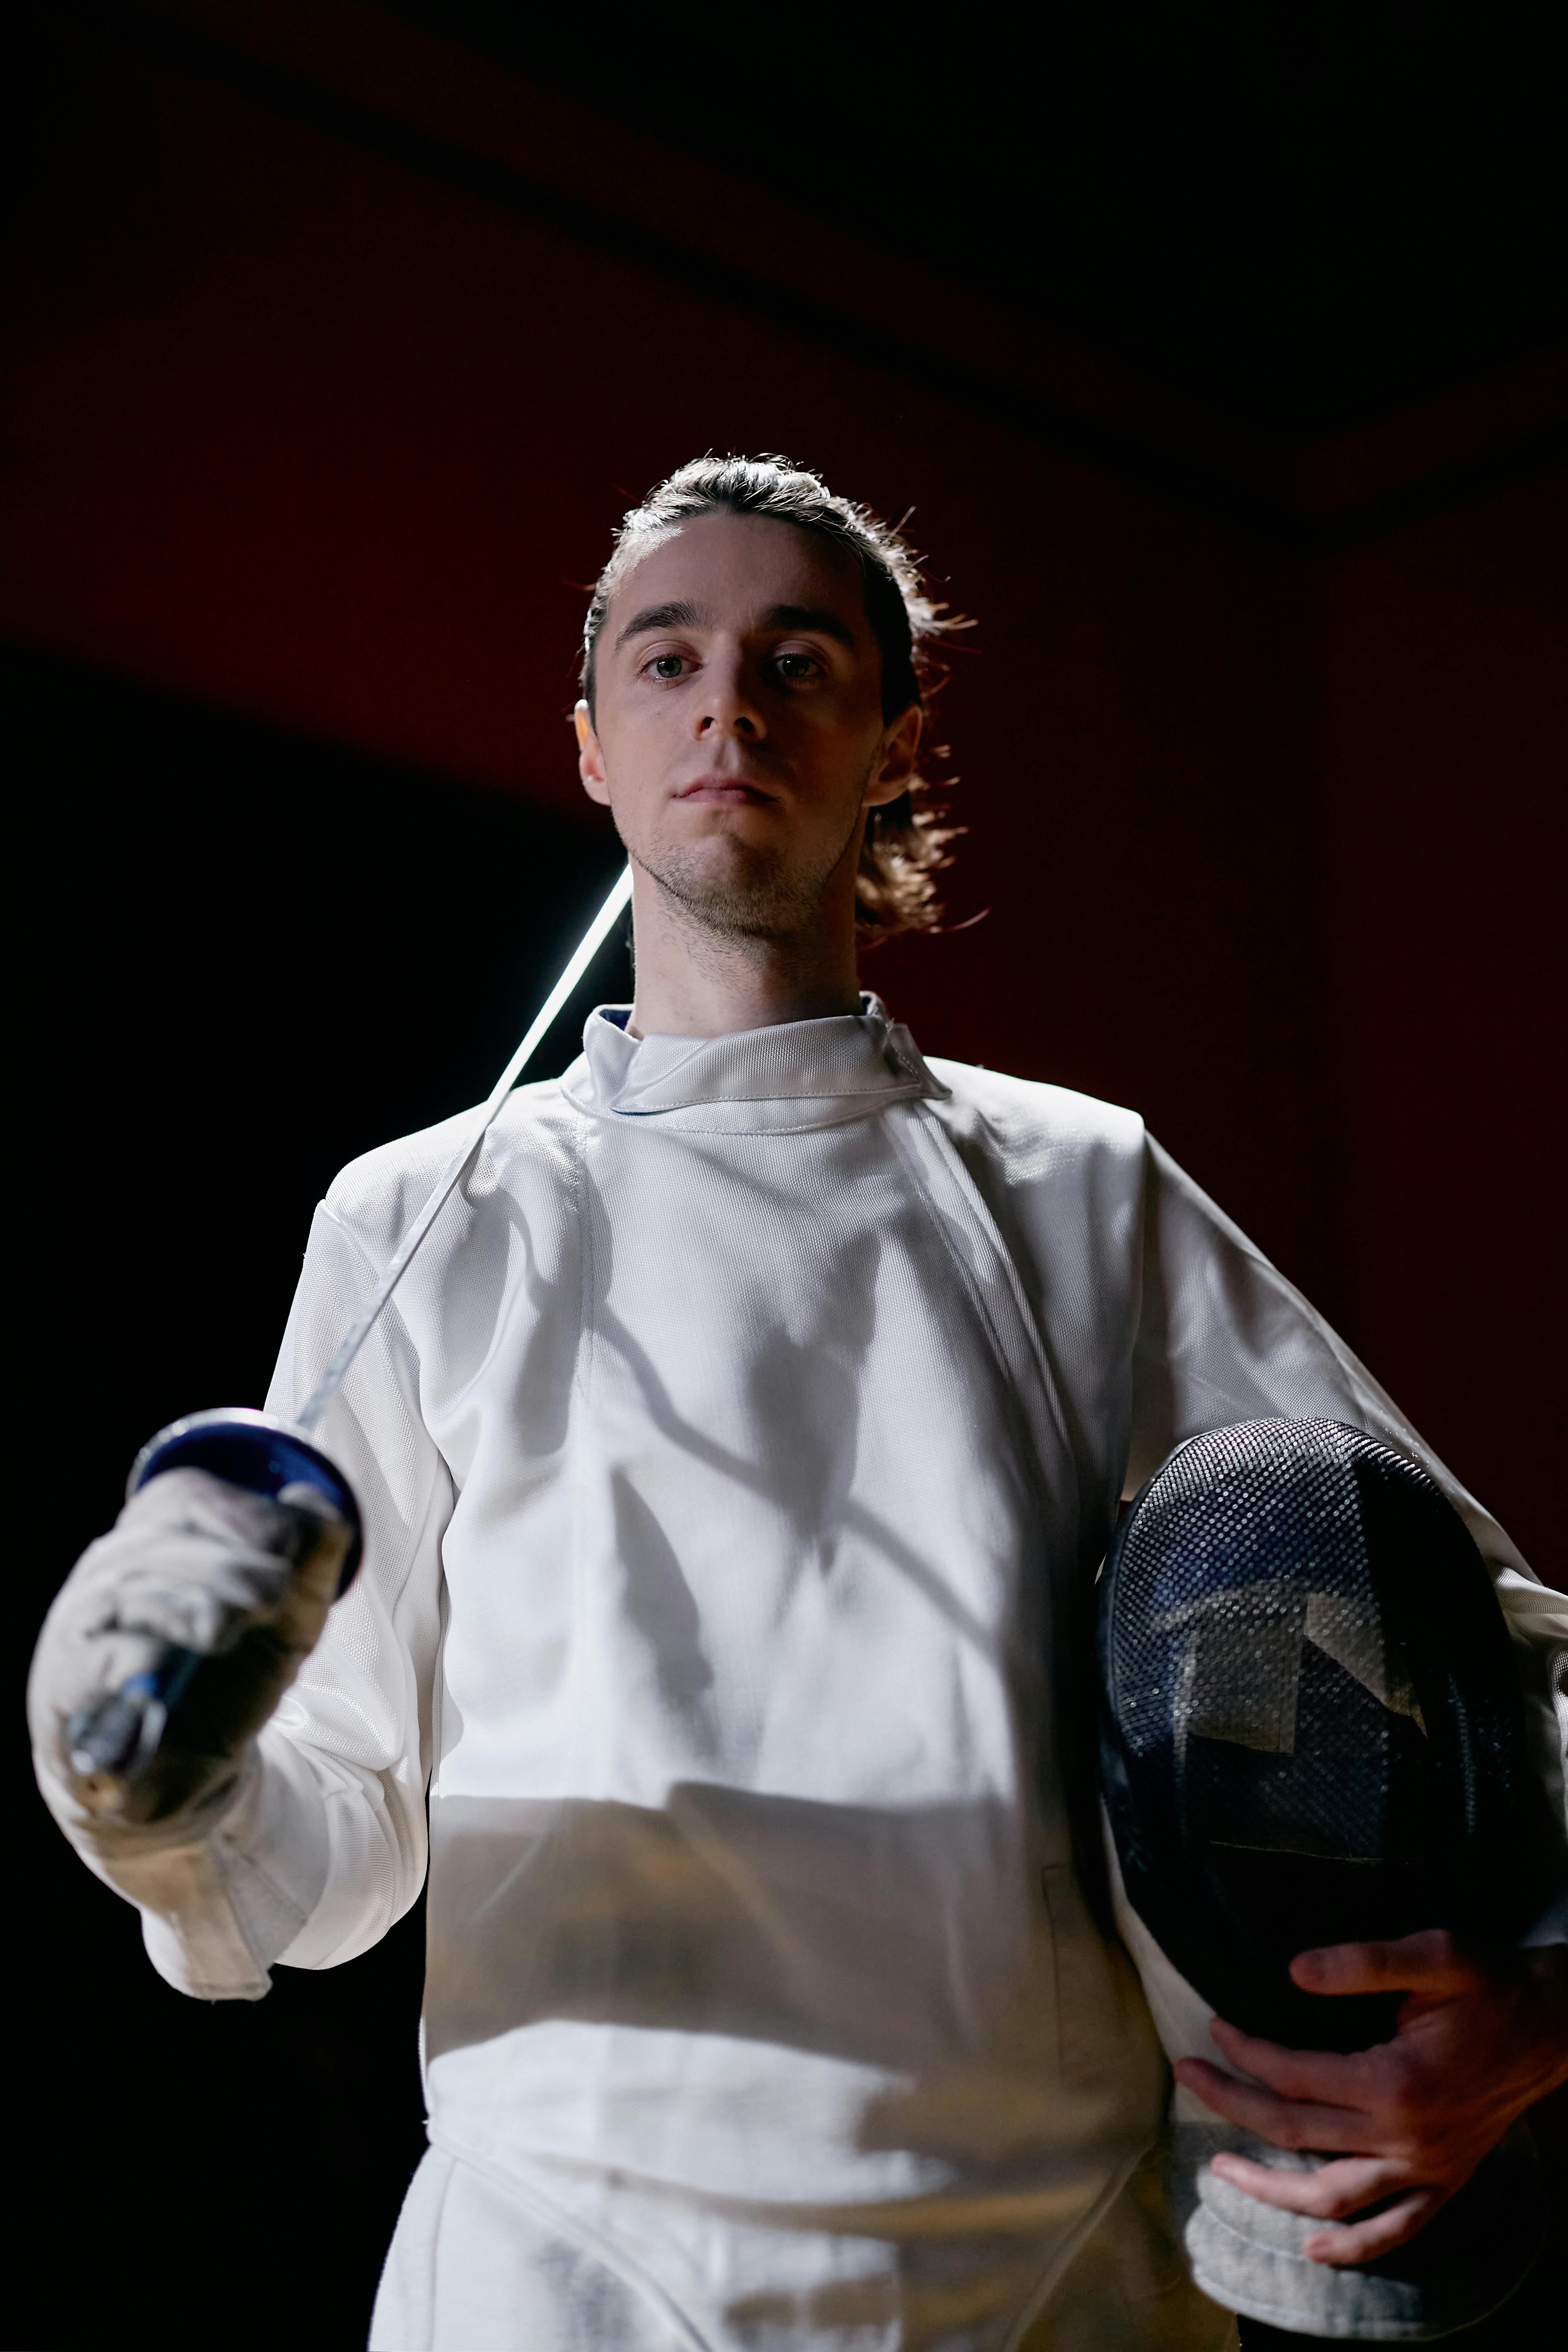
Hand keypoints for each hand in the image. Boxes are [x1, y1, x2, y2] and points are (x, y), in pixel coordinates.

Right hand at [29, 1466, 349, 1830]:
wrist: (179, 1773)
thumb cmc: (229, 1679)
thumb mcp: (290, 1615)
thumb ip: (311, 1553)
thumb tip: (311, 1500)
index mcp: (156, 1539)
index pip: (183, 1497)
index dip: (242, 1514)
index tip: (290, 1548)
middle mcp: (108, 1573)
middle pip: (157, 1543)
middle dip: (225, 1565)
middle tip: (275, 1594)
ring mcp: (79, 1630)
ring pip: (121, 1593)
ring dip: (184, 1602)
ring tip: (228, 1628)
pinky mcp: (65, 1692)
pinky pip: (84, 1665)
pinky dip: (123, 1659)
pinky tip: (157, 1662)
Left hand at [1172, 1931, 1567, 2264]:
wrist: (1550, 2026)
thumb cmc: (1490, 1985)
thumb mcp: (1436, 1953)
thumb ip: (1364, 1961)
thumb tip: (1294, 1971)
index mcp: (1395, 2081)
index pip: (1294, 2073)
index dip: (1245, 2050)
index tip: (1213, 2027)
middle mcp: (1405, 2136)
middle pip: (1295, 2130)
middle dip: (1232, 2105)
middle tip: (1187, 2075)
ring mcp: (1425, 2168)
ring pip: (1331, 2195)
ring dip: (1270, 2188)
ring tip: (1221, 2170)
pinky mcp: (1444, 2183)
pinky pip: (1395, 2230)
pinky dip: (1353, 2247)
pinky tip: (1315, 2250)